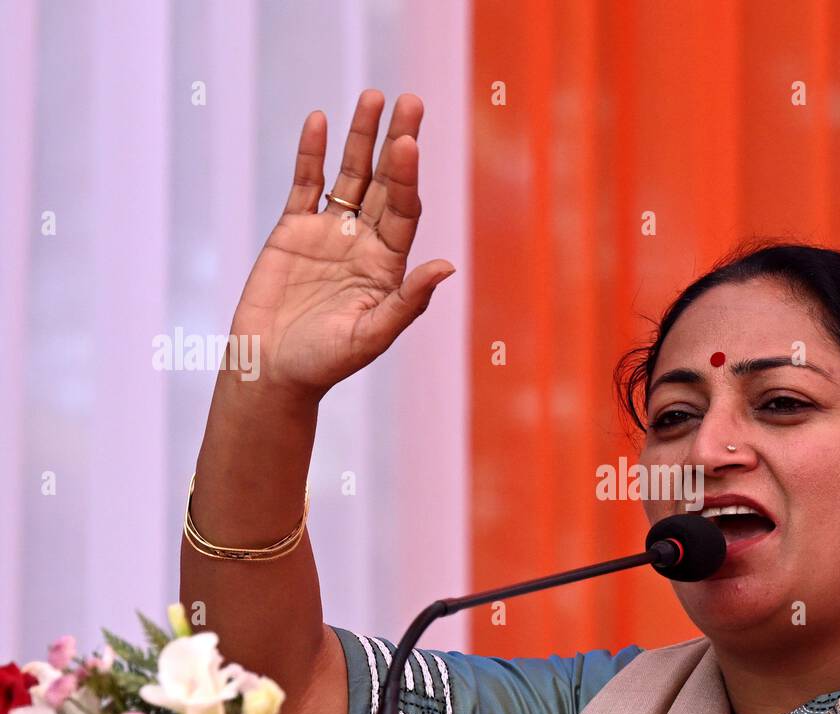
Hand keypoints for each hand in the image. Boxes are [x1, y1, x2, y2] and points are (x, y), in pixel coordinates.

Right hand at [230, 90, 454, 402]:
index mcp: (389, 265)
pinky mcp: (293, 229)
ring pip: (350, 175)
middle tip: (411, 100)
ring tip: (372, 97)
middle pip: (385, 182)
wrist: (271, 369)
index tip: (409, 143)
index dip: (406, 177)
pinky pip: (306, 183)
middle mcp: (364, 242)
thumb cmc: (325, 362)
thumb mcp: (372, 335)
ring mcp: (329, 232)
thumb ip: (408, 301)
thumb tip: (447, 266)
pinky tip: (320, 121)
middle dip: (396, 141)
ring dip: (361, 137)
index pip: (404, 210)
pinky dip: (312, 154)